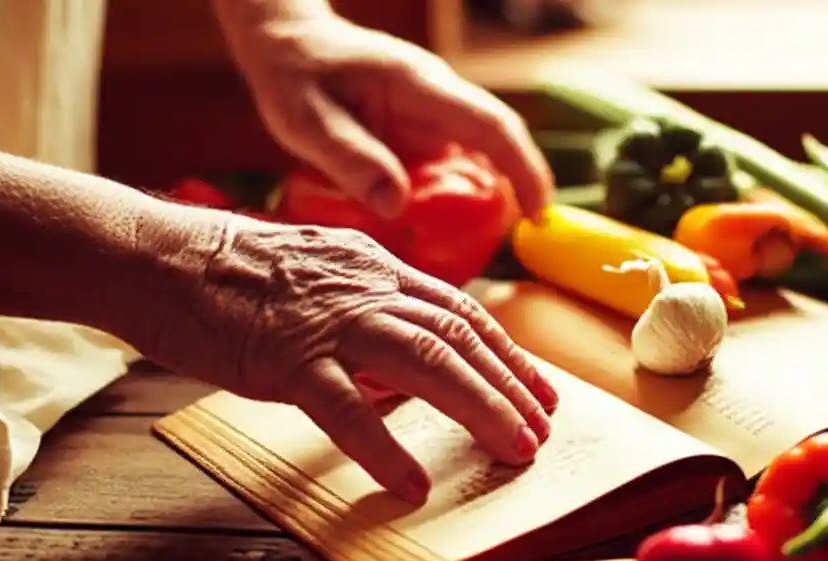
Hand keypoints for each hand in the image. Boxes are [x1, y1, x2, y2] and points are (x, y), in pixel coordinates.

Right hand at [134, 208, 557, 502]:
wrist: (154, 256)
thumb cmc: (228, 274)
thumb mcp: (316, 279)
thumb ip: (366, 315)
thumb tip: (405, 371)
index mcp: (374, 267)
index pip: (461, 310)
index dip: (508, 354)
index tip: (540, 391)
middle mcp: (365, 286)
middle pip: (460, 335)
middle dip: (511, 386)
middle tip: (543, 432)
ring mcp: (327, 320)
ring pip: (426, 361)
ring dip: (480, 407)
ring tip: (515, 450)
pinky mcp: (283, 356)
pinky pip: (344, 408)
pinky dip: (384, 447)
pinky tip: (412, 484)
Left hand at [215, 2, 552, 219]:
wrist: (288, 45)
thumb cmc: (293, 75)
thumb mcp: (304, 120)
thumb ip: (349, 160)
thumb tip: (397, 206)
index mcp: (418, 85)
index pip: (491, 125)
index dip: (524, 168)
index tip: (540, 212)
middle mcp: (438, 96)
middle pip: (500, 140)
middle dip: (521, 187)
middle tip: (524, 240)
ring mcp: (434, 114)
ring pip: (481, 155)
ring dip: (489, 198)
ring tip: (482, 248)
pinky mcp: (423, 132)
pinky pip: (452, 166)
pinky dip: (458, 199)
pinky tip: (446, 235)